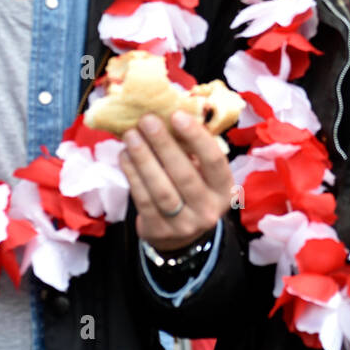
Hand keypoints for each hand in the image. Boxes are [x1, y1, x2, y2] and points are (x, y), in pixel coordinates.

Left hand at [119, 110, 233, 252]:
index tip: (176, 115)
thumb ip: (192, 150)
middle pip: (184, 175)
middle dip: (163, 144)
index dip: (196, 137)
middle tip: (146, 119)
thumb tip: (168, 111)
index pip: (214, 161)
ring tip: (130, 135)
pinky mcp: (158, 231)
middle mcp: (208, 209)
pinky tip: (125, 155)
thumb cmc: (191, 191)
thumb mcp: (202, 175)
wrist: (180, 237)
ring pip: (161, 189)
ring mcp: (184, 224)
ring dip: (143, 158)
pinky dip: (132, 175)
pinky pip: (143, 200)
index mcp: (224, 189)